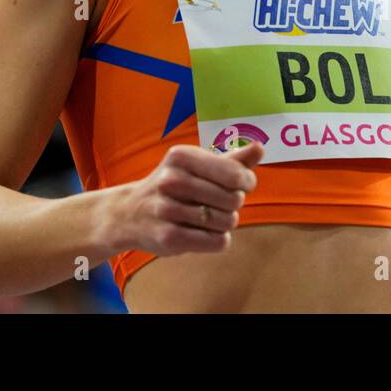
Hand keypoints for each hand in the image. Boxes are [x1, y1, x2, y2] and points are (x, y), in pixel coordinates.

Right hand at [111, 141, 263, 256]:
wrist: (130, 213)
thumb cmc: (175, 186)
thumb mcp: (199, 166)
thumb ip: (232, 159)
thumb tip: (260, 147)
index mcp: (182, 156)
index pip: (235, 174)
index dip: (246, 182)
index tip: (239, 185)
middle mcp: (172, 180)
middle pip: (234, 200)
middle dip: (233, 205)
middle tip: (217, 204)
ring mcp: (167, 209)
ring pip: (227, 222)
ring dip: (224, 223)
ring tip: (207, 218)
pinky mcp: (168, 237)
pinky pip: (217, 242)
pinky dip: (217, 240)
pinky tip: (202, 233)